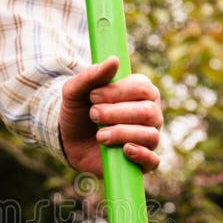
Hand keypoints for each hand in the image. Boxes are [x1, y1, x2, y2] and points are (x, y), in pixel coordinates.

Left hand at [59, 56, 162, 176]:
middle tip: (94, 114)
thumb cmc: (78, 111)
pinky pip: (153, 161)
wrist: (69, 141)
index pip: (142, 88)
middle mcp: (150, 114)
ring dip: (122, 134)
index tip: (93, 96)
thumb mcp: (75, 91)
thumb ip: (92, 75)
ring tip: (100, 136)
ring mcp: (148, 138)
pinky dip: (142, 156)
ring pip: (150, 135)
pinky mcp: (142, 161)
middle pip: (148, 112)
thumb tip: (114, 60)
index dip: (117, 92)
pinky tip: (125, 150)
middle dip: (116, 114)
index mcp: (140, 92)